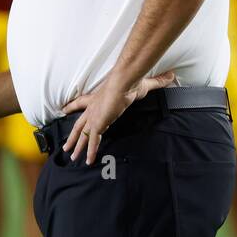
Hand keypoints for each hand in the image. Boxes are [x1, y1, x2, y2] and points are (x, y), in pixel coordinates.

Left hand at [59, 70, 176, 164]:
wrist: (125, 81)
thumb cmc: (132, 81)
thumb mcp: (145, 84)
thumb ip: (158, 81)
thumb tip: (172, 75)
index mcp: (98, 98)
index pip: (81, 102)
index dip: (72, 106)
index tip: (64, 110)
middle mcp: (92, 108)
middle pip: (78, 124)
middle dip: (72, 136)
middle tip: (66, 146)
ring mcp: (94, 116)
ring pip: (82, 135)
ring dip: (77, 147)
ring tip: (72, 157)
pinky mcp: (98, 123)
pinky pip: (92, 141)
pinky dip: (91, 151)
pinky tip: (89, 160)